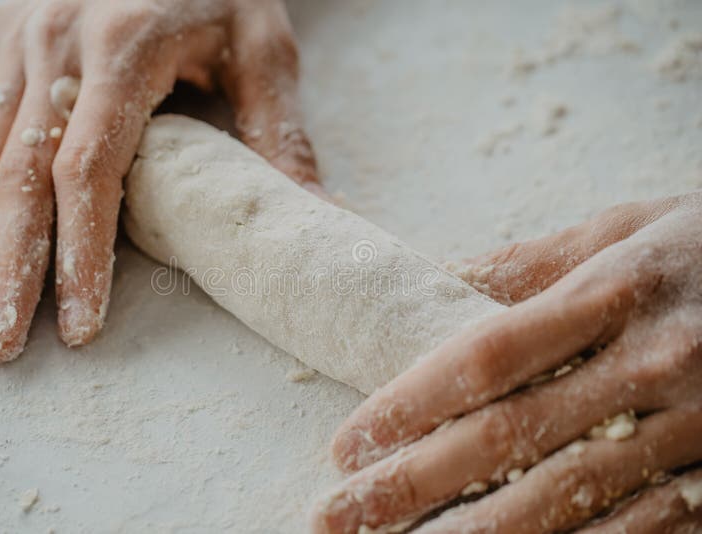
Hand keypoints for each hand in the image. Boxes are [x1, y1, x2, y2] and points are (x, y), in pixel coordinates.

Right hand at [0, 0, 317, 362]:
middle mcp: (53, 45)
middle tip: (1, 346)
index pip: (91, 169)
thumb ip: (278, 135)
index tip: (81, 324)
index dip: (81, 252)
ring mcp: (13, 42)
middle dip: (12, 269)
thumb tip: (320, 220)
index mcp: (124, 49)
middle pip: (22, 175)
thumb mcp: (263, 51)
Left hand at [311, 193, 701, 532]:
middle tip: (334, 516)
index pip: (486, 355)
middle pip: (506, 438)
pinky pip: (641, 532)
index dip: (407, 404)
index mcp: (614, 292)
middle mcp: (648, 366)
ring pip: (564, 499)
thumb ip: (529, 262)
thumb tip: (435, 275)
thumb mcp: (625, 229)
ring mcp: (691, 429)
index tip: (347, 442)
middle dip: (410, 486)